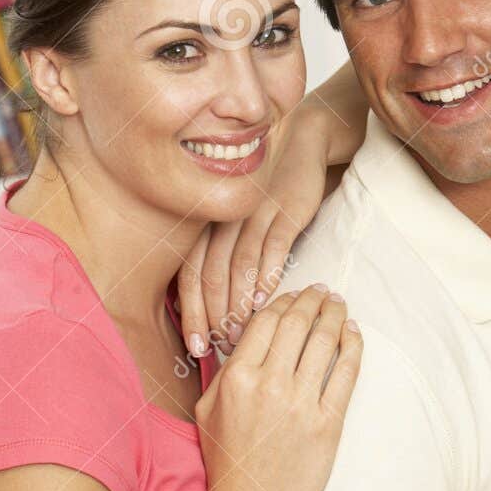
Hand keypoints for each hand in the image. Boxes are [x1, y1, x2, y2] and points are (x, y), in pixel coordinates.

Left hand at [176, 66, 367, 355]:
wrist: (300, 139)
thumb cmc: (268, 188)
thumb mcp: (240, 218)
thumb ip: (226, 253)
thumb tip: (218, 306)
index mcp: (208, 223)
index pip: (191, 275)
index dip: (191, 313)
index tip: (195, 347)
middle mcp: (224, 219)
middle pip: (209, 275)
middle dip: (210, 318)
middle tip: (215, 351)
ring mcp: (253, 213)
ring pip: (237, 266)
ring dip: (238, 307)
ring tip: (240, 336)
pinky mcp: (283, 209)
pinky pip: (271, 247)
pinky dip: (266, 277)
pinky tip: (265, 302)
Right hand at [194, 285, 361, 490]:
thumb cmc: (228, 458)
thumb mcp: (208, 409)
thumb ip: (225, 370)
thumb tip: (245, 335)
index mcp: (237, 378)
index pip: (266, 322)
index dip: (284, 302)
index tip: (295, 295)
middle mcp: (269, 385)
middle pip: (297, 324)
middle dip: (312, 300)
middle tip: (322, 291)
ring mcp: (300, 404)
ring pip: (324, 342)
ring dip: (335, 316)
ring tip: (339, 305)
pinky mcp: (327, 423)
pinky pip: (345, 374)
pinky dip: (353, 347)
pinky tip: (354, 334)